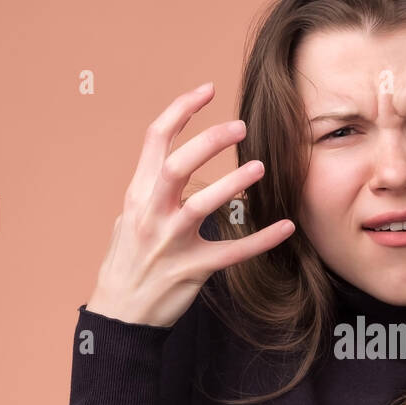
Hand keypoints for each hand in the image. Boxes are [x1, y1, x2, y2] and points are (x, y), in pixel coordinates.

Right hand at [86, 82, 294, 326]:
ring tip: (260, 168)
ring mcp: (171, 242)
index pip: (155, 139)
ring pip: (202, 205)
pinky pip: (232, 252)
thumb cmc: (127, 262)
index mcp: (138, 194)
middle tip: (242, 126)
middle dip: (209, 140)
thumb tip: (168, 166)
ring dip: (233, 184)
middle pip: (177, 164)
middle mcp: (151, 213)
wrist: (119, 314)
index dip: (181, 110)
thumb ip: (149, 191)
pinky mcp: (192, 269)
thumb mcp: (128, 218)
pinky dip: (261, 239)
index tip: (208, 90)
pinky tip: (286, 226)